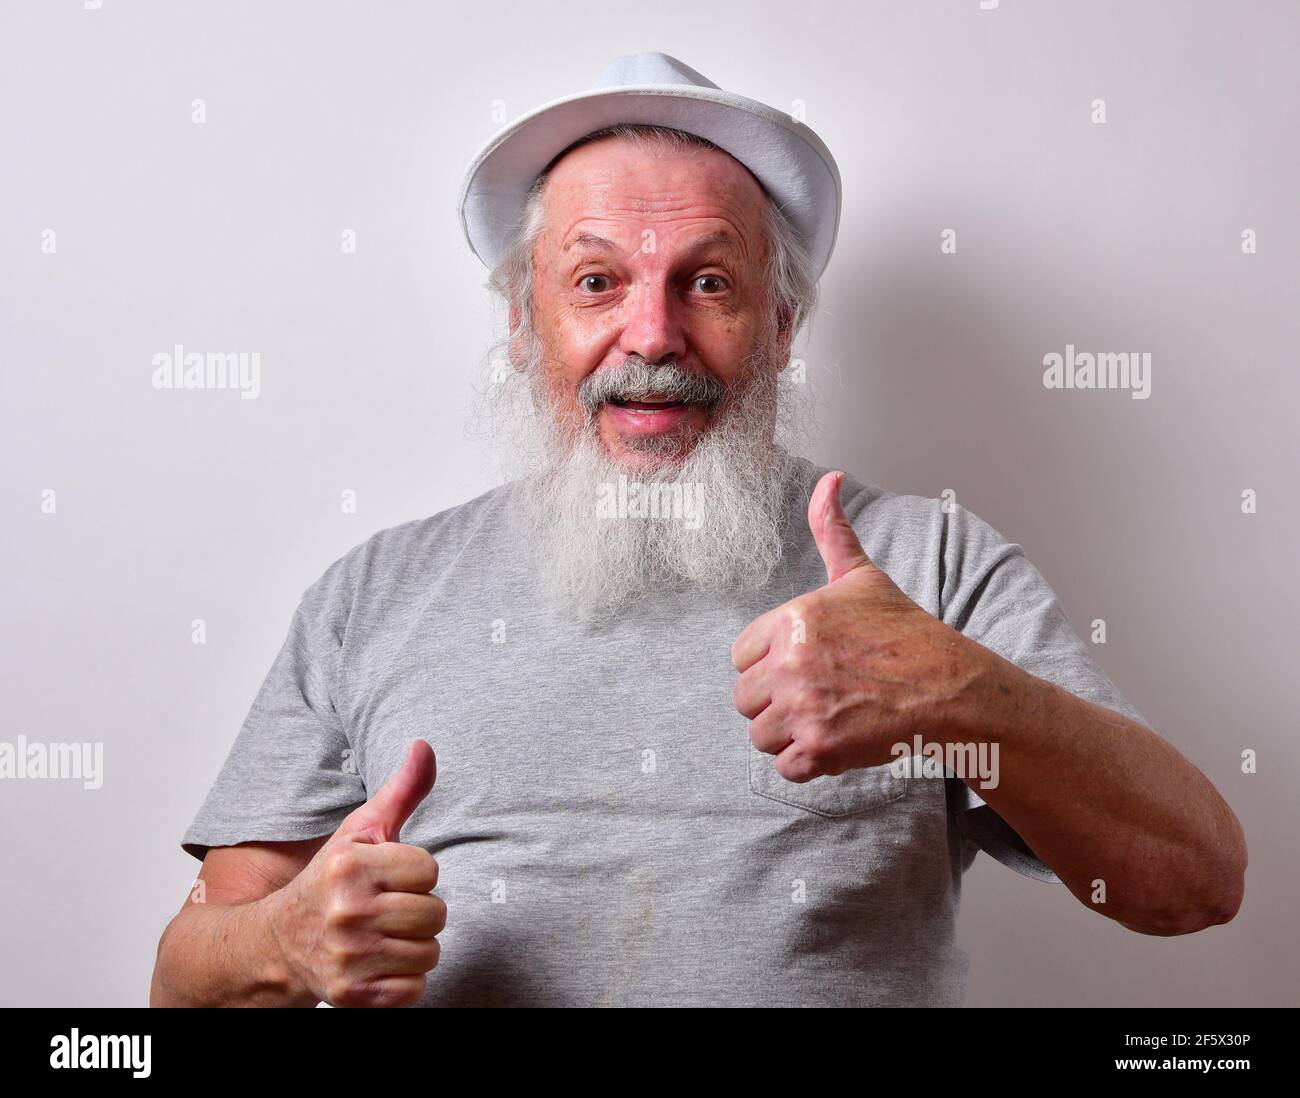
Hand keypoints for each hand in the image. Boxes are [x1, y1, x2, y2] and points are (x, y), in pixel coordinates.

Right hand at [266, 740, 444, 1007]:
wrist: (278, 945)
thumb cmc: (330, 881)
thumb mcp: (360, 831)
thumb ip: (401, 791)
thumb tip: (425, 746)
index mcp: (350, 866)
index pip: (430, 870)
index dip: (415, 874)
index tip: (387, 878)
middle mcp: (347, 911)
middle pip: (435, 913)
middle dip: (417, 911)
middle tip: (385, 910)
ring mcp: (349, 956)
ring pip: (430, 951)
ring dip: (413, 946)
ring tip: (382, 936)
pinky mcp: (353, 996)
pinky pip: (416, 988)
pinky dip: (403, 980)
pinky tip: (378, 964)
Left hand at [731, 472, 982, 782]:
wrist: (951, 688)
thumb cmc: (906, 634)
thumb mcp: (862, 577)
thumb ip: (832, 531)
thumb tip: (829, 479)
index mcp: (793, 620)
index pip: (740, 657)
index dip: (770, 664)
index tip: (807, 664)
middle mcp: (791, 662)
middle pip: (744, 699)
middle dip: (776, 701)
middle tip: (821, 694)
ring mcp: (803, 707)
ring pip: (761, 735)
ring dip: (790, 733)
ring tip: (830, 716)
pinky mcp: (820, 748)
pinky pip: (785, 766)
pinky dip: (808, 762)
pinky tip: (838, 740)